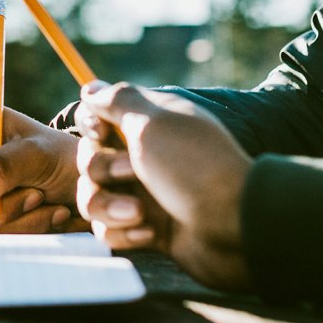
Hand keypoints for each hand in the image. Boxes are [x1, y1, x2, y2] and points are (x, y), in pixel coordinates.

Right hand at [75, 82, 253, 291]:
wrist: (234, 226)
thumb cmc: (195, 168)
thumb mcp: (154, 123)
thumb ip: (118, 101)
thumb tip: (90, 87)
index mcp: (147, 126)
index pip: (97, 117)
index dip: (90, 125)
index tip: (102, 134)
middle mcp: (142, 157)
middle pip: (89, 160)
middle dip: (102, 170)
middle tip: (133, 173)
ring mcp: (143, 195)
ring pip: (92, 199)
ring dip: (109, 207)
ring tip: (140, 215)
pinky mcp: (146, 229)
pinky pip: (109, 231)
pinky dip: (124, 234)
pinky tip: (150, 235)